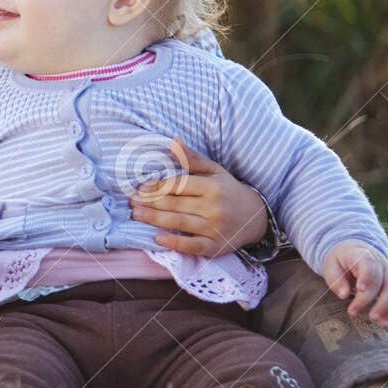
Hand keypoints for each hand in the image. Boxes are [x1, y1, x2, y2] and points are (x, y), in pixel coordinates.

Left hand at [136, 138, 269, 257]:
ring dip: (155, 219)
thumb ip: (191, 159)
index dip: (158, 186)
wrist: (256, 218)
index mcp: (213, 187)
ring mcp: (215, 228)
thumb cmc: (228, 191)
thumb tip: (173, 140)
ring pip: (180, 222)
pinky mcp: (215, 247)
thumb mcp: (214, 171)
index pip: (180, 185)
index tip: (140, 187)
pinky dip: (175, 243)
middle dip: (151, 202)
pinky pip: (193, 246)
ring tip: (136, 214)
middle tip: (131, 202)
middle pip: (176, 204)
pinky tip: (158, 238)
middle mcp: (214, 207)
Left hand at [322, 241, 387, 325]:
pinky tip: (384, 322)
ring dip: (386, 307)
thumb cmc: (340, 262)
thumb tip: (343, 295)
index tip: (359, 289)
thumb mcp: (331, 266)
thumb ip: (336, 280)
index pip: (369, 264)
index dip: (367, 277)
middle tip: (354, 312)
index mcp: (363, 255)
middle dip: (370, 298)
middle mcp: (380, 264)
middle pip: (382, 281)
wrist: (354, 252)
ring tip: (376, 322)